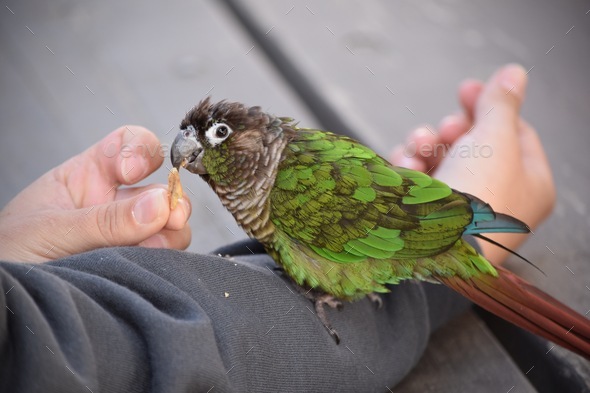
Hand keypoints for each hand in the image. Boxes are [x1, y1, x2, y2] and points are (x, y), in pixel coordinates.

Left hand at [0, 126, 191, 262]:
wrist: (6, 302)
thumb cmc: (10, 255)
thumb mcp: (52, 230)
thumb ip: (105, 220)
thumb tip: (160, 205)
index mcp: (88, 177)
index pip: (128, 145)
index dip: (141, 150)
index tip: (134, 172)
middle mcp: (114, 203)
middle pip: (161, 188)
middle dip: (171, 198)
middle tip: (168, 215)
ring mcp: (128, 236)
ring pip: (171, 224)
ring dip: (171, 233)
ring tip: (151, 248)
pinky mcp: (136, 266)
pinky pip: (166, 257)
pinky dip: (166, 260)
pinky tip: (149, 265)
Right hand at [391, 64, 554, 261]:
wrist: (435, 247)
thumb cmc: (476, 197)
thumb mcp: (495, 139)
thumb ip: (501, 103)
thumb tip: (514, 72)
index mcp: (529, 182)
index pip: (513, 132)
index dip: (489, 107)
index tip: (466, 90)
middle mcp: (497, 195)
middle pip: (473, 143)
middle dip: (450, 131)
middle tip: (443, 130)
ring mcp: (461, 206)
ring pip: (440, 156)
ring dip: (424, 146)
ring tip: (418, 149)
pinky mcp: (428, 213)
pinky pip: (419, 177)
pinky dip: (409, 168)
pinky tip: (406, 169)